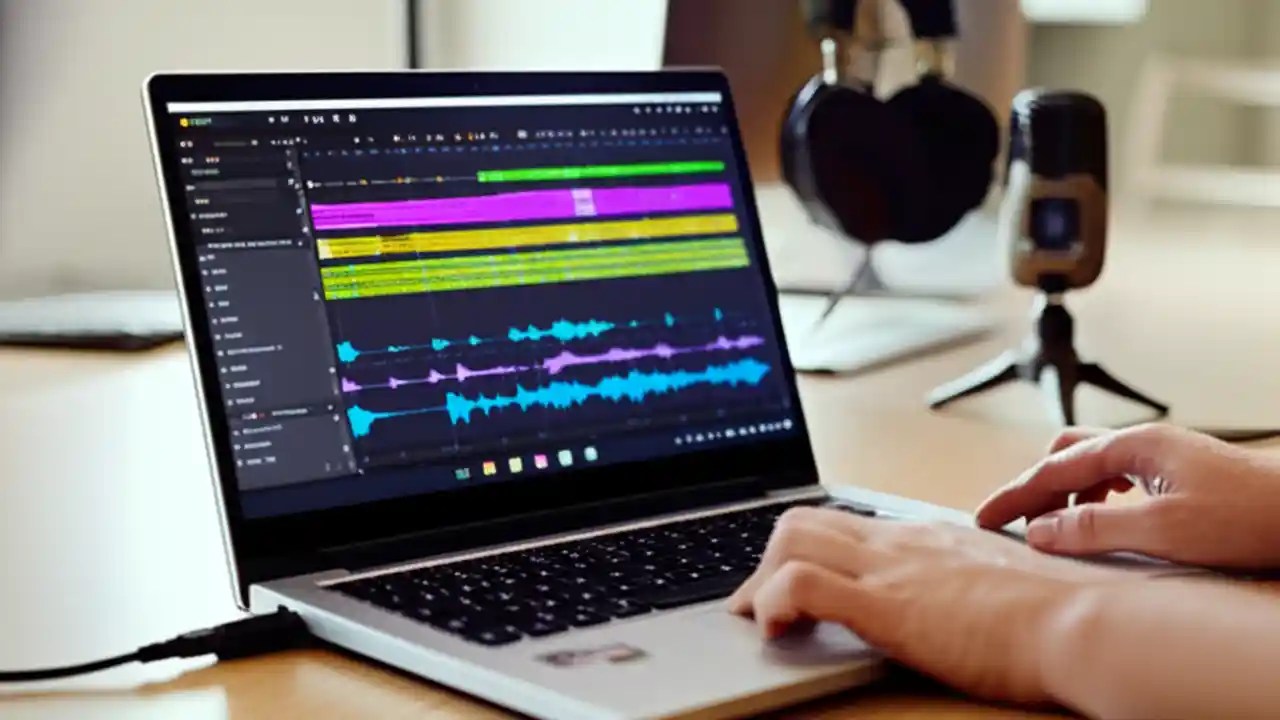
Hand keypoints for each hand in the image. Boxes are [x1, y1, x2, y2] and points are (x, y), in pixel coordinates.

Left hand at [726, 507, 1131, 704]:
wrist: (1085, 623)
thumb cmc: (1060, 615)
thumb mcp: (1000, 585)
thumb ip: (965, 584)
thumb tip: (961, 604)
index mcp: (926, 537)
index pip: (844, 520)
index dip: (805, 549)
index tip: (789, 581)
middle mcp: (901, 541)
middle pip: (804, 519)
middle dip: (766, 560)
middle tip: (758, 604)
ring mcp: (891, 568)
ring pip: (790, 539)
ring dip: (759, 580)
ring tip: (757, 621)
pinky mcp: (887, 605)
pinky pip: (800, 585)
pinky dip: (772, 603)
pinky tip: (778, 631)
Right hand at [977, 423, 1279, 567]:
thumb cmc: (1249, 517)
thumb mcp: (1162, 530)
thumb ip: (1095, 528)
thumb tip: (1040, 531)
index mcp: (1133, 446)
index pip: (1053, 470)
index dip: (1013, 496)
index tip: (982, 518)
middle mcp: (1145, 443)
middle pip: (1067, 454)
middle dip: (1035, 487)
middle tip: (1016, 522)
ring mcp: (1166, 456)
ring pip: (1094, 465)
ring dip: (1067, 494)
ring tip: (1056, 530)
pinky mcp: (1182, 475)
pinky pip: (1120, 477)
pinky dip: (1096, 497)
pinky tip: (1105, 520)